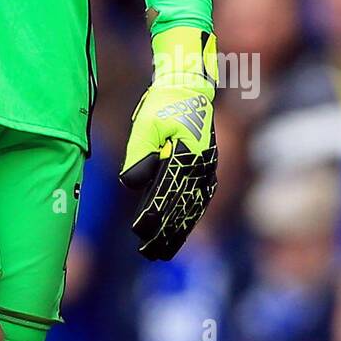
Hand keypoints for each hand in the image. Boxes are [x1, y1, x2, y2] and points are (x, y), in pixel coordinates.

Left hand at [120, 28, 217, 260]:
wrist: (189, 85)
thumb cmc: (164, 103)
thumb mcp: (146, 124)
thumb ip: (139, 154)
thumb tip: (132, 185)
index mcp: (185, 156)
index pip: (165, 194)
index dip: (152, 216)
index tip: (138, 233)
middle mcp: (201, 166)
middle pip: (181, 208)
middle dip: (165, 234)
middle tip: (148, 254)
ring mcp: (207, 168)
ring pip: (192, 208)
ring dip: (179, 232)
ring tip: (164, 252)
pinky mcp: (207, 168)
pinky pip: (199, 200)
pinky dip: (189, 218)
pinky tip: (181, 231)